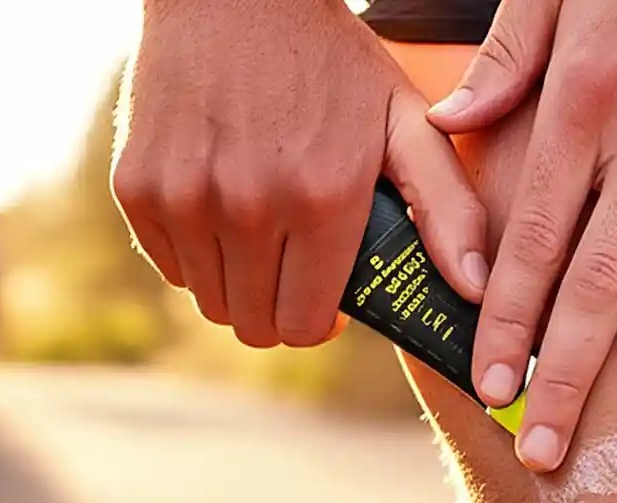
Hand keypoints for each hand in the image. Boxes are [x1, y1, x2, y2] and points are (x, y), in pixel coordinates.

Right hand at [113, 0, 488, 347]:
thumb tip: (479, 290)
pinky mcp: (137, 187)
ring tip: (262, 234)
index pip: (305, 326)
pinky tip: (220, 209)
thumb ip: (447, 209)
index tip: (326, 298)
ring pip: (209, 301)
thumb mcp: (404, 120)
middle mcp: (246, 206)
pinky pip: (167, 265)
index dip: (320, 322)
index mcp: (321, 198)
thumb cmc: (330, 62)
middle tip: (295, 269)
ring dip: (238, 284)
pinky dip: (193, 254)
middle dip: (280, 310)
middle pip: (254, 325)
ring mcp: (183, 198)